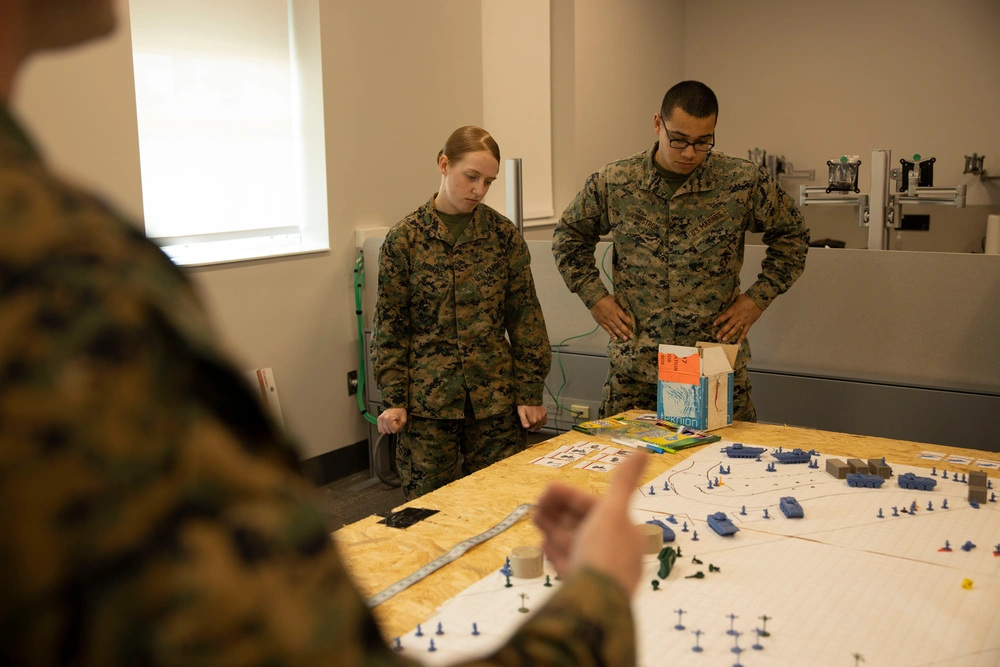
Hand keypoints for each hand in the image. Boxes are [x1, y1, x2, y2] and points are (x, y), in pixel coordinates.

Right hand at [377, 407, 406, 434]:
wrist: (395, 404)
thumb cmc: (399, 411)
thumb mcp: (403, 420)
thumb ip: (400, 427)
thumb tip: (395, 431)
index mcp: (388, 419)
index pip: (394, 431)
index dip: (397, 428)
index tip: (398, 423)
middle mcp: (383, 419)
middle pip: (388, 432)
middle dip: (393, 428)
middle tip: (395, 422)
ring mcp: (380, 420)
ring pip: (384, 432)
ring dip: (388, 429)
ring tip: (391, 423)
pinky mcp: (378, 420)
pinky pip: (380, 429)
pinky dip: (384, 428)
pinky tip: (388, 424)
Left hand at [517, 405, 547, 431]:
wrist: (531, 396)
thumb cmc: (524, 404)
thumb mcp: (521, 412)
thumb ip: (523, 420)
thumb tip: (526, 427)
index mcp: (533, 420)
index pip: (530, 428)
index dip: (526, 426)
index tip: (525, 422)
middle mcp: (539, 419)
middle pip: (535, 429)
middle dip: (531, 427)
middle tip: (528, 421)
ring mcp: (543, 417)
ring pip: (540, 427)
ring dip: (536, 425)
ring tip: (532, 420)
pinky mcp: (545, 414)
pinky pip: (544, 422)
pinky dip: (541, 422)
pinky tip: (537, 419)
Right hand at [533, 451, 647, 595]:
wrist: (593, 604)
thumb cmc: (604, 554)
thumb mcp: (612, 510)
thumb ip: (624, 480)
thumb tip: (643, 450)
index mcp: (628, 534)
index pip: (597, 507)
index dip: (570, 497)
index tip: (547, 490)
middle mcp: (617, 554)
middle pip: (584, 526)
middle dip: (558, 513)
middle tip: (535, 506)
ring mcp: (600, 573)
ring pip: (575, 545)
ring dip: (553, 529)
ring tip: (534, 520)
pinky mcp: (585, 590)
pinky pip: (570, 566)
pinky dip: (556, 553)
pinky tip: (544, 547)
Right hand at [589, 295, 633, 340]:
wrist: (594, 300)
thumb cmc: (606, 298)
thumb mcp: (615, 299)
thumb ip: (620, 306)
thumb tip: (627, 310)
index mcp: (616, 310)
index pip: (625, 317)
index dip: (630, 322)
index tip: (635, 327)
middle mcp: (612, 316)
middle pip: (620, 325)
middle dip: (626, 331)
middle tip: (632, 336)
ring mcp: (606, 320)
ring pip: (614, 328)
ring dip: (620, 334)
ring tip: (625, 339)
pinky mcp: (602, 323)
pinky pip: (607, 329)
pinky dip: (611, 334)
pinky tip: (615, 338)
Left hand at [713, 294, 762, 344]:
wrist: (758, 300)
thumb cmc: (747, 298)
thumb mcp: (737, 298)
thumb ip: (731, 303)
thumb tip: (725, 304)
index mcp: (734, 309)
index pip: (725, 315)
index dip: (719, 320)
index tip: (714, 324)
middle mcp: (737, 316)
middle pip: (729, 324)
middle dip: (723, 330)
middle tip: (717, 336)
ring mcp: (743, 321)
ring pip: (735, 329)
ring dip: (729, 335)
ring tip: (724, 339)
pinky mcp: (749, 324)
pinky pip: (745, 331)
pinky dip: (742, 337)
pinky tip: (738, 343)